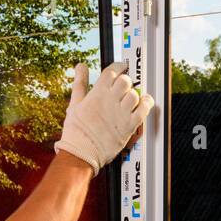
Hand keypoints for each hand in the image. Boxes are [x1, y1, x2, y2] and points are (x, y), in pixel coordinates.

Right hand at [54, 61, 154, 175]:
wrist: (80, 153)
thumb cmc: (76, 131)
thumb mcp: (74, 103)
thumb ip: (80, 83)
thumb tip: (81, 66)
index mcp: (97, 93)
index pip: (112, 71)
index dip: (119, 67)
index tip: (121, 68)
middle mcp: (110, 101)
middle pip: (125, 81)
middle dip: (125, 82)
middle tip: (123, 87)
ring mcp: (121, 113)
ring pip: (134, 94)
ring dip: (133, 95)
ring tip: (129, 99)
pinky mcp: (129, 126)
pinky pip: (144, 110)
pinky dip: (146, 104)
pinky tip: (144, 103)